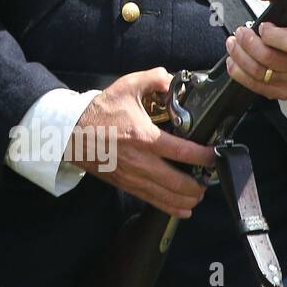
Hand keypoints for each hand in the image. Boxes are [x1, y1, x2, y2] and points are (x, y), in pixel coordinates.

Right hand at [70, 68, 214, 217]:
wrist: (71, 132)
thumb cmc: (100, 111)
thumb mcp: (126, 87)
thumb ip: (153, 79)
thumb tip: (174, 79)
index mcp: (144, 137)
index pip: (184, 152)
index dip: (206, 156)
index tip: (215, 154)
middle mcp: (141, 161)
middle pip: (181, 183)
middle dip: (201, 183)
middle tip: (209, 175)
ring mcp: (133, 176)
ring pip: (170, 197)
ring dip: (190, 198)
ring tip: (199, 190)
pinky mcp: (127, 185)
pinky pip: (155, 202)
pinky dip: (173, 208)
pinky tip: (185, 207)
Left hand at [224, 0, 286, 100]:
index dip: (272, 35)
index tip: (262, 26)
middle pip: (269, 58)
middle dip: (247, 43)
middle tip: (239, 32)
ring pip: (260, 73)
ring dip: (239, 56)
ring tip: (232, 43)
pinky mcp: (282, 92)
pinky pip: (256, 87)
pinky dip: (239, 73)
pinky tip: (233, 60)